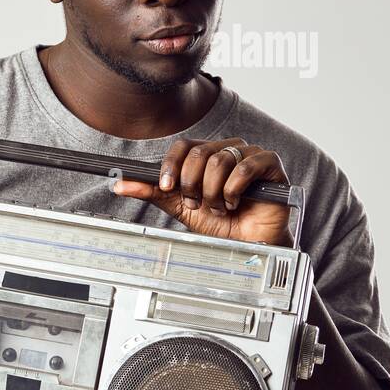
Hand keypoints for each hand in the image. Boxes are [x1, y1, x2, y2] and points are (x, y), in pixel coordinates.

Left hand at [111, 137, 292, 245]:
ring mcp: (250, 154)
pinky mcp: (269, 163)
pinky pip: (245, 167)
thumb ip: (152, 192)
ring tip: (218, 207)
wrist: (245, 242)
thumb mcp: (178, 206)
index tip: (166, 187)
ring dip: (213, 192)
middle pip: (200, 154)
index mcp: (206, 155)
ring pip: (220, 161)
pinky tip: (234, 203)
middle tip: (196, 204)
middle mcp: (227, 149)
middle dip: (193, 185)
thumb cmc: (217, 221)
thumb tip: (120, 183)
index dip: (172, 166)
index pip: (183, 146)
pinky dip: (234, 190)